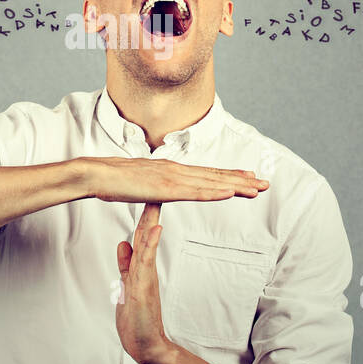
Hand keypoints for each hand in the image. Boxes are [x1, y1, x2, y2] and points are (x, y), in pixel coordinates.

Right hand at [86, 157, 268, 204]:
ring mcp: (172, 178)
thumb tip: (162, 190)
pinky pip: (195, 192)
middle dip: (242, 180)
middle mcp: (176, 170)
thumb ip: (156, 187)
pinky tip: (230, 193)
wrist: (97, 174)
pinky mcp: (165, 189)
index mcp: (171, 170)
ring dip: (236, 186)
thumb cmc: (115, 181)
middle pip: (215, 176)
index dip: (229, 176)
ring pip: (211, 183)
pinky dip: (214, 192)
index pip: (206, 174)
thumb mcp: (142, 184)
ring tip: (257, 189)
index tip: (248, 178)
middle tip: (265, 183)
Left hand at [115, 203, 172, 363]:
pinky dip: (149, 244)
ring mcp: (145, 278)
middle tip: (156, 186)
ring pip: (147, 244)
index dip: (142, 215)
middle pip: (147, 235)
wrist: (146, 347)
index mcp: (140, 268)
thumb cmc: (137, 320)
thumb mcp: (126, 286)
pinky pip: (146, 262)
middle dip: (150, 211)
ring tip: (156, 200)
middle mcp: (145, 269)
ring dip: (150, 222)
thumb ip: (126, 264)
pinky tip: (155, 230)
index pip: (142, 236)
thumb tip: (122, 243)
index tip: (146, 194)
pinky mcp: (144, 288)